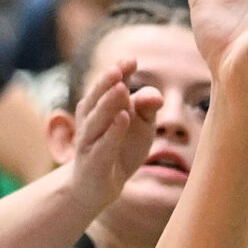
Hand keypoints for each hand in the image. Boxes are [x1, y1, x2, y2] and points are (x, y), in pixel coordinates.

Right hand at [67, 57, 162, 215]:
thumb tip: (158, 96)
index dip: (119, 72)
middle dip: (107, 82)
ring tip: (121, 88)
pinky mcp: (94, 163)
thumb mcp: (141, 125)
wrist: (97, 187)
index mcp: (100, 105)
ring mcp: (89, 142)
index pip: (108, 84)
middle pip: (97, 97)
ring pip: (97, 119)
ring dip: (108, 103)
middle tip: (118, 68)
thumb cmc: (120, 149)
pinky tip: (122, 119)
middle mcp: (90, 120)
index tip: (132, 60)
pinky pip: (102, 145)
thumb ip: (147, 107)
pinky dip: (112, 132)